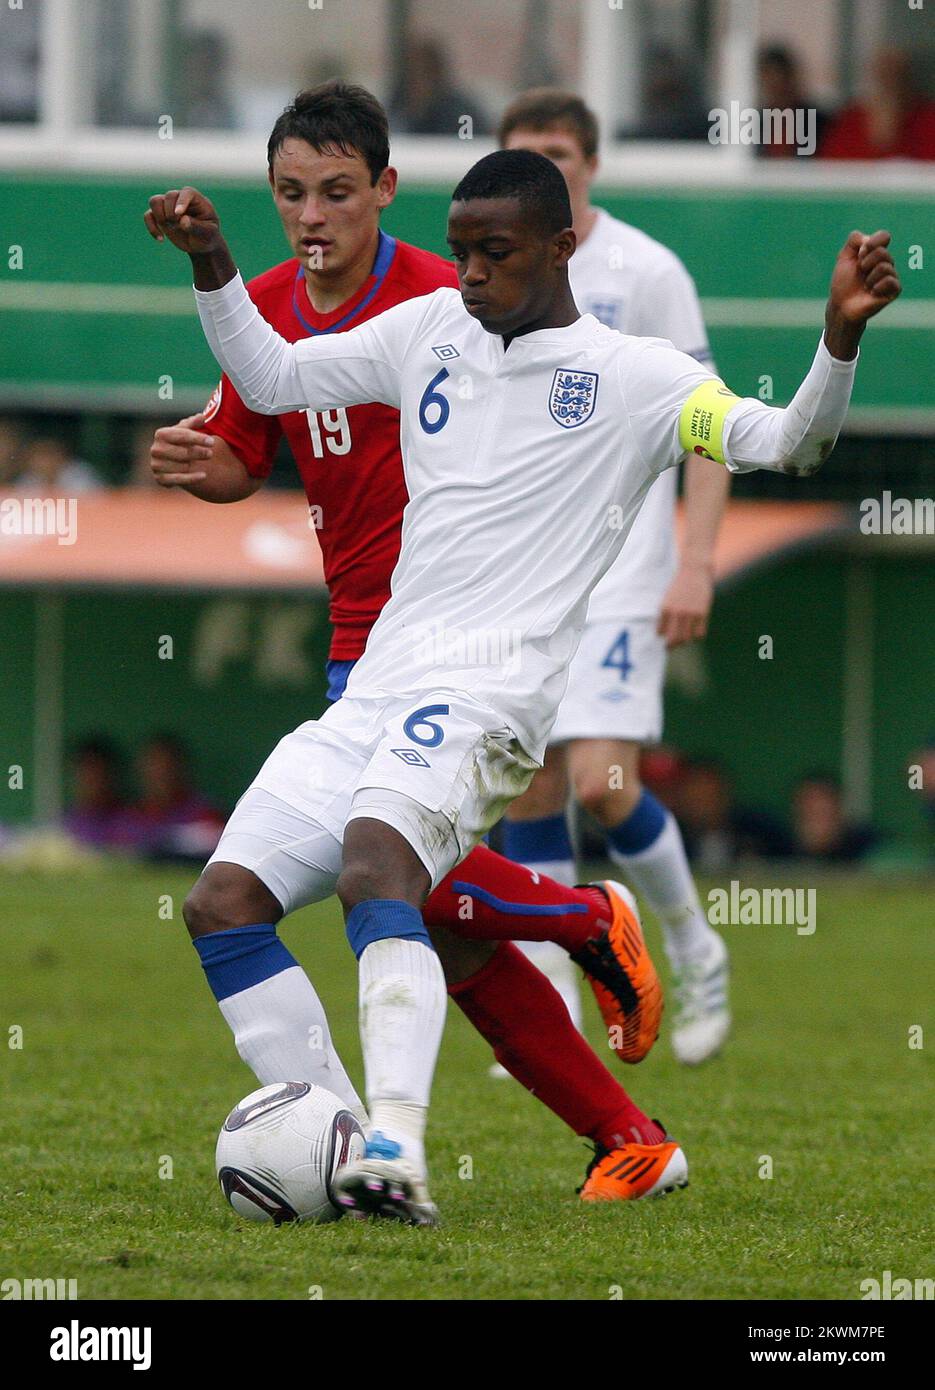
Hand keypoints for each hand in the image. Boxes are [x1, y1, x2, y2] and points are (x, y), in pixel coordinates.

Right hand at [144, 187, 223, 254]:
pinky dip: (151, 227)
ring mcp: (168, 207)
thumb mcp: (208, 234)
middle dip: (171, 213)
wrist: (201, 244)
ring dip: (159, 216)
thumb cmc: (208, 236)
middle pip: (169, 196)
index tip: (178, 215)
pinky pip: (148, 215)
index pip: (187, 193)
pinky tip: (161, 239)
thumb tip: (182, 221)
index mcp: (196, 199)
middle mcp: (180, 199)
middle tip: (178, 225)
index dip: (181, 202)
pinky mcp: (160, 216)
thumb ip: (197, 227)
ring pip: (155, 201)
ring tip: (170, 227)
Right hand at [150, 412, 213, 486]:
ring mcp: (156, 465)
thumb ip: (193, 423)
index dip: (198, 438)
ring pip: (182, 466)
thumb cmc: (180, 442)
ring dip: (195, 465)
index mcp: (161, 434)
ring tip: (204, 460)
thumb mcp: (185, 431)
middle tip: (210, 453)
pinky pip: (178, 480)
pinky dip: (192, 478)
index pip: (182, 435)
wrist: (169, 460)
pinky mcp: (160, 479)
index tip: (212, 442)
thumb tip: (201, 417)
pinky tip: (204, 475)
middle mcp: (156, 449)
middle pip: (183, 453)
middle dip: (199, 453)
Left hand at [657, 561, 713, 647]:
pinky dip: (697, 636)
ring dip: (685, 641)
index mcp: (665, 608)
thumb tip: (664, 632)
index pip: (660, 631)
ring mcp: (690, 613)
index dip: (662, 636)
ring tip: (683, 640)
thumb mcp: (668, 597)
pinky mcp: (703, 613)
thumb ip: (667, 613)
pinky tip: (695, 632)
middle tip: (671, 647)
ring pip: (687, 638)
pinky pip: (700, 633)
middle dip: (671, 645)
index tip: (663, 638)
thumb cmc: (679, 584)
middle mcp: (677, 612)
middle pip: (673, 638)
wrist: (694, 570)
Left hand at [824, 230, 900, 357]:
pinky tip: (871, 292)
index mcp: (876, 252)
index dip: (873, 242)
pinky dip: (877, 286)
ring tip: (865, 285)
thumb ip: (854, 240)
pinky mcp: (894, 290)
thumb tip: (868, 239)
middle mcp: (886, 262)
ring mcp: (891, 276)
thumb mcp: (844, 257)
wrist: (842, 305)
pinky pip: (890, 281)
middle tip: (860, 273)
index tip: (860, 253)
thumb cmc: (844, 282)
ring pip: (885, 266)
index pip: (884, 236)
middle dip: (865, 263)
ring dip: (869, 277)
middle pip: (882, 252)